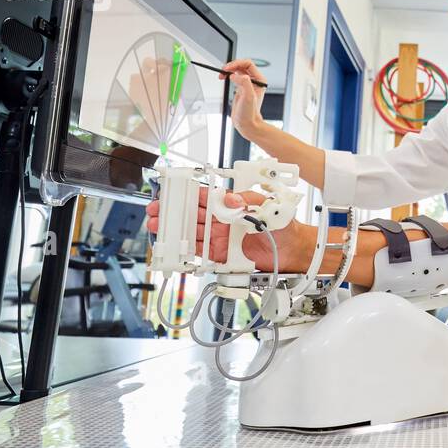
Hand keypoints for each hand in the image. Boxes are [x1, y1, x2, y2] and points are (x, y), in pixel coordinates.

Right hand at [145, 186, 312, 270]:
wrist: (292, 249)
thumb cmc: (282, 224)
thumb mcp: (266, 205)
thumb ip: (247, 200)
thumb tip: (231, 199)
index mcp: (231, 205)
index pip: (205, 197)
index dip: (187, 194)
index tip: (171, 192)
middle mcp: (222, 221)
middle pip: (192, 215)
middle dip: (173, 212)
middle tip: (156, 211)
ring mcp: (220, 238)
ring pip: (192, 233)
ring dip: (174, 231)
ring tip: (157, 228)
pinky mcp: (222, 255)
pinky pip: (200, 253)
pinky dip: (185, 252)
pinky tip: (173, 248)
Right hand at [220, 58, 267, 138]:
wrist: (246, 123)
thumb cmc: (250, 113)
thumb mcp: (248, 97)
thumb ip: (244, 83)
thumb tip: (236, 75)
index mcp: (259, 80)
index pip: (248, 64)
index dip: (236, 64)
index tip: (227, 68)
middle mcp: (254, 81)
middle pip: (242, 65)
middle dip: (231, 66)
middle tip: (222, 71)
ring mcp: (247, 84)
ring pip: (237, 70)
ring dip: (228, 70)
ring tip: (221, 75)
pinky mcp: (240, 88)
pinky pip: (233, 77)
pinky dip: (227, 76)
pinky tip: (223, 78)